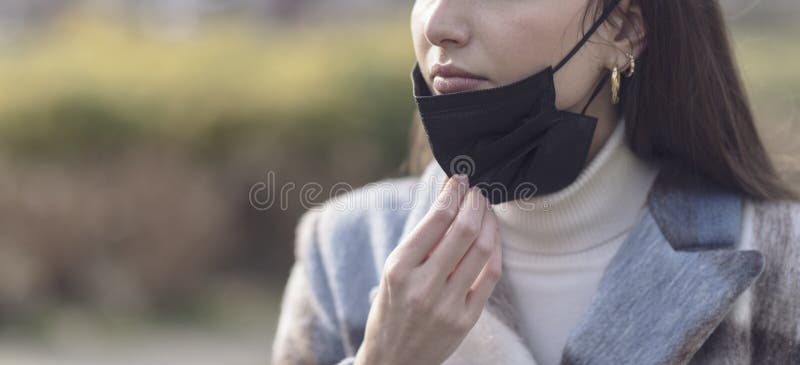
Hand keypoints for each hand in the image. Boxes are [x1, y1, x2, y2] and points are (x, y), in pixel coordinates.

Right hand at [355, 174, 502, 364]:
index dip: (454, 192)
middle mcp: (423, 286)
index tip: (460, 179)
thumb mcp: (393, 271)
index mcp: (399, 268)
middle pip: (464, 230)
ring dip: (489, 221)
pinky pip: (491, 276)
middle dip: (475, 202)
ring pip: (483, 250)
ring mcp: (447, 305)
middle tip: (477, 190)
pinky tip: (493, 237)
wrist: (394, 360)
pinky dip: (496, 250)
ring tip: (486, 208)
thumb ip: (421, 238)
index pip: (436, 219)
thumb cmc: (391, 308)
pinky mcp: (466, 320)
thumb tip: (448, 196)